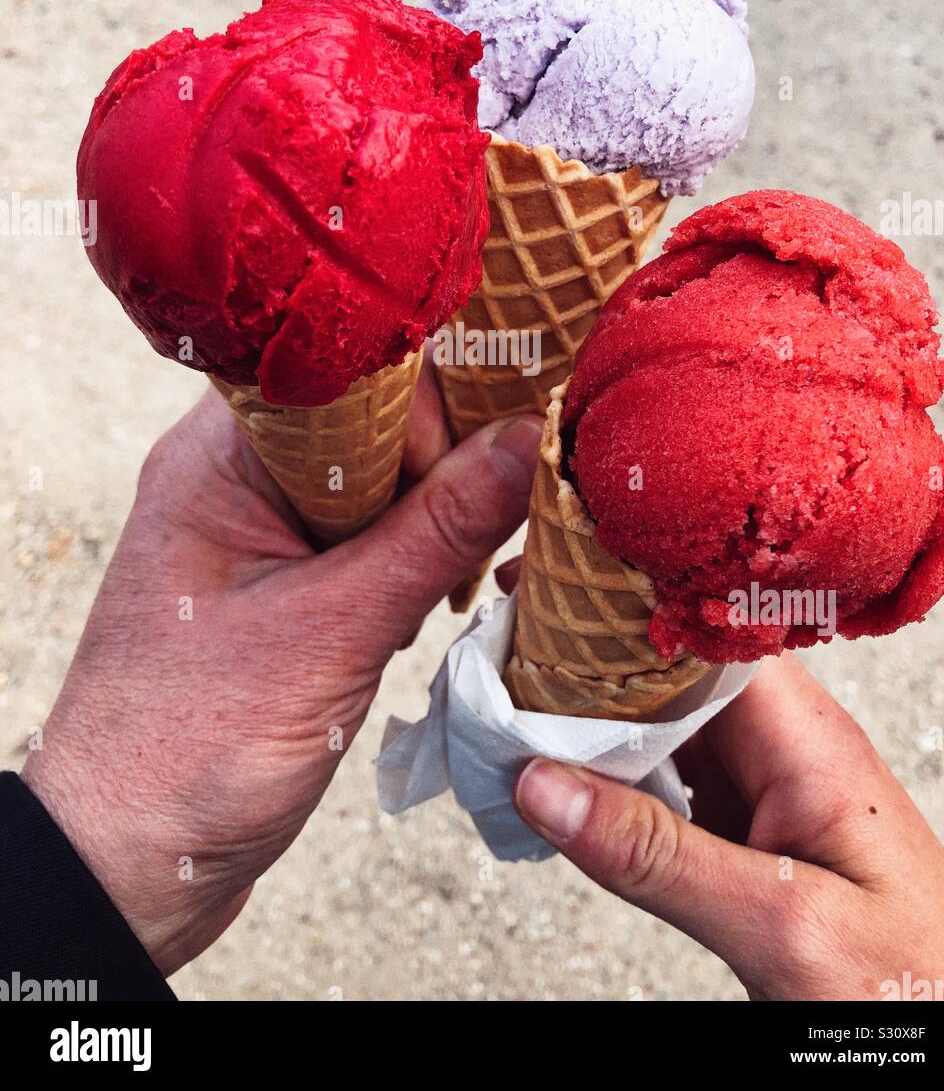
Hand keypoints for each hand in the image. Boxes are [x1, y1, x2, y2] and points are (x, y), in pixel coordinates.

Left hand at [23, 357, 541, 975]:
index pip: (344, 373)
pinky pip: (367, 537)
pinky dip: (410, 560)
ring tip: (451, 575)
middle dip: (437, 466)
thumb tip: (526, 442)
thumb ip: (434, 533)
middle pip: (368, 421)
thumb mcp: (331, 633)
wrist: (124, 862)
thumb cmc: (193, 749)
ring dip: (430, 520)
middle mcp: (235, 475)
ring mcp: (259, 530)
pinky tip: (426, 602)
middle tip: (485, 522)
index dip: (424, 405)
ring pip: (377, 482)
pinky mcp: (286, 581)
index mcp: (218, 457)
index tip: (488, 454)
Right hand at [511, 646, 943, 1000]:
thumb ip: (659, 857)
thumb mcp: (779, 924)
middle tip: (497, 643)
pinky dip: (606, 774)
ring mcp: (765, 784)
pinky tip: (560, 777)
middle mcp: (785, 745)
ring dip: (588, 716)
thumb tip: (544, 785)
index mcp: (806, 737)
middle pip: (668, 670)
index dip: (619, 603)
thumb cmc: (914, 984)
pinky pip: (665, 775)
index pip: (699, 635)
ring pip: (659, 722)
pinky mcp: (748, 825)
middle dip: (585, 653)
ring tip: (508, 700)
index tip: (541, 586)